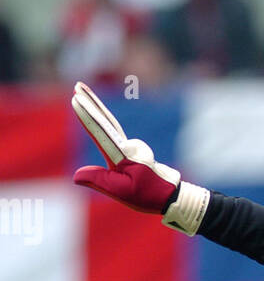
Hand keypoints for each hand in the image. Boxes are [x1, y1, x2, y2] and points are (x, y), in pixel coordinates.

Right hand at [71, 81, 208, 232]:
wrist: (170, 195)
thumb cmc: (147, 195)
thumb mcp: (121, 192)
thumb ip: (98, 181)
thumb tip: (76, 176)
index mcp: (123, 155)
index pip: (101, 131)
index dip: (87, 115)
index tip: (77, 99)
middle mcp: (128, 146)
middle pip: (106, 120)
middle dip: (91, 102)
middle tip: (78, 85)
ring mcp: (133, 146)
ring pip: (111, 127)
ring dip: (98, 111)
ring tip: (92, 111)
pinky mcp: (134, 150)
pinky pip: (117, 137)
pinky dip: (108, 130)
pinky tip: (120, 160)